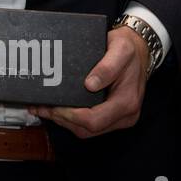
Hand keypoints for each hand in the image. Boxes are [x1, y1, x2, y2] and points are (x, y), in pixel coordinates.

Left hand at [28, 26, 149, 138]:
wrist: (139, 50)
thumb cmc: (129, 50)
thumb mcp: (120, 50)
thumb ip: (107, 67)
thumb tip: (90, 84)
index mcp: (127, 102)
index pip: (95, 120)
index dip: (71, 116)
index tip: (54, 107)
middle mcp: (124, 115)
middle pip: (88, 129)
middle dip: (62, 120)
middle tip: (41, 107)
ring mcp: (118, 118)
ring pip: (86, 130)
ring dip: (63, 121)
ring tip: (43, 109)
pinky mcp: (111, 116)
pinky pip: (89, 124)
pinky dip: (71, 119)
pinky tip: (56, 109)